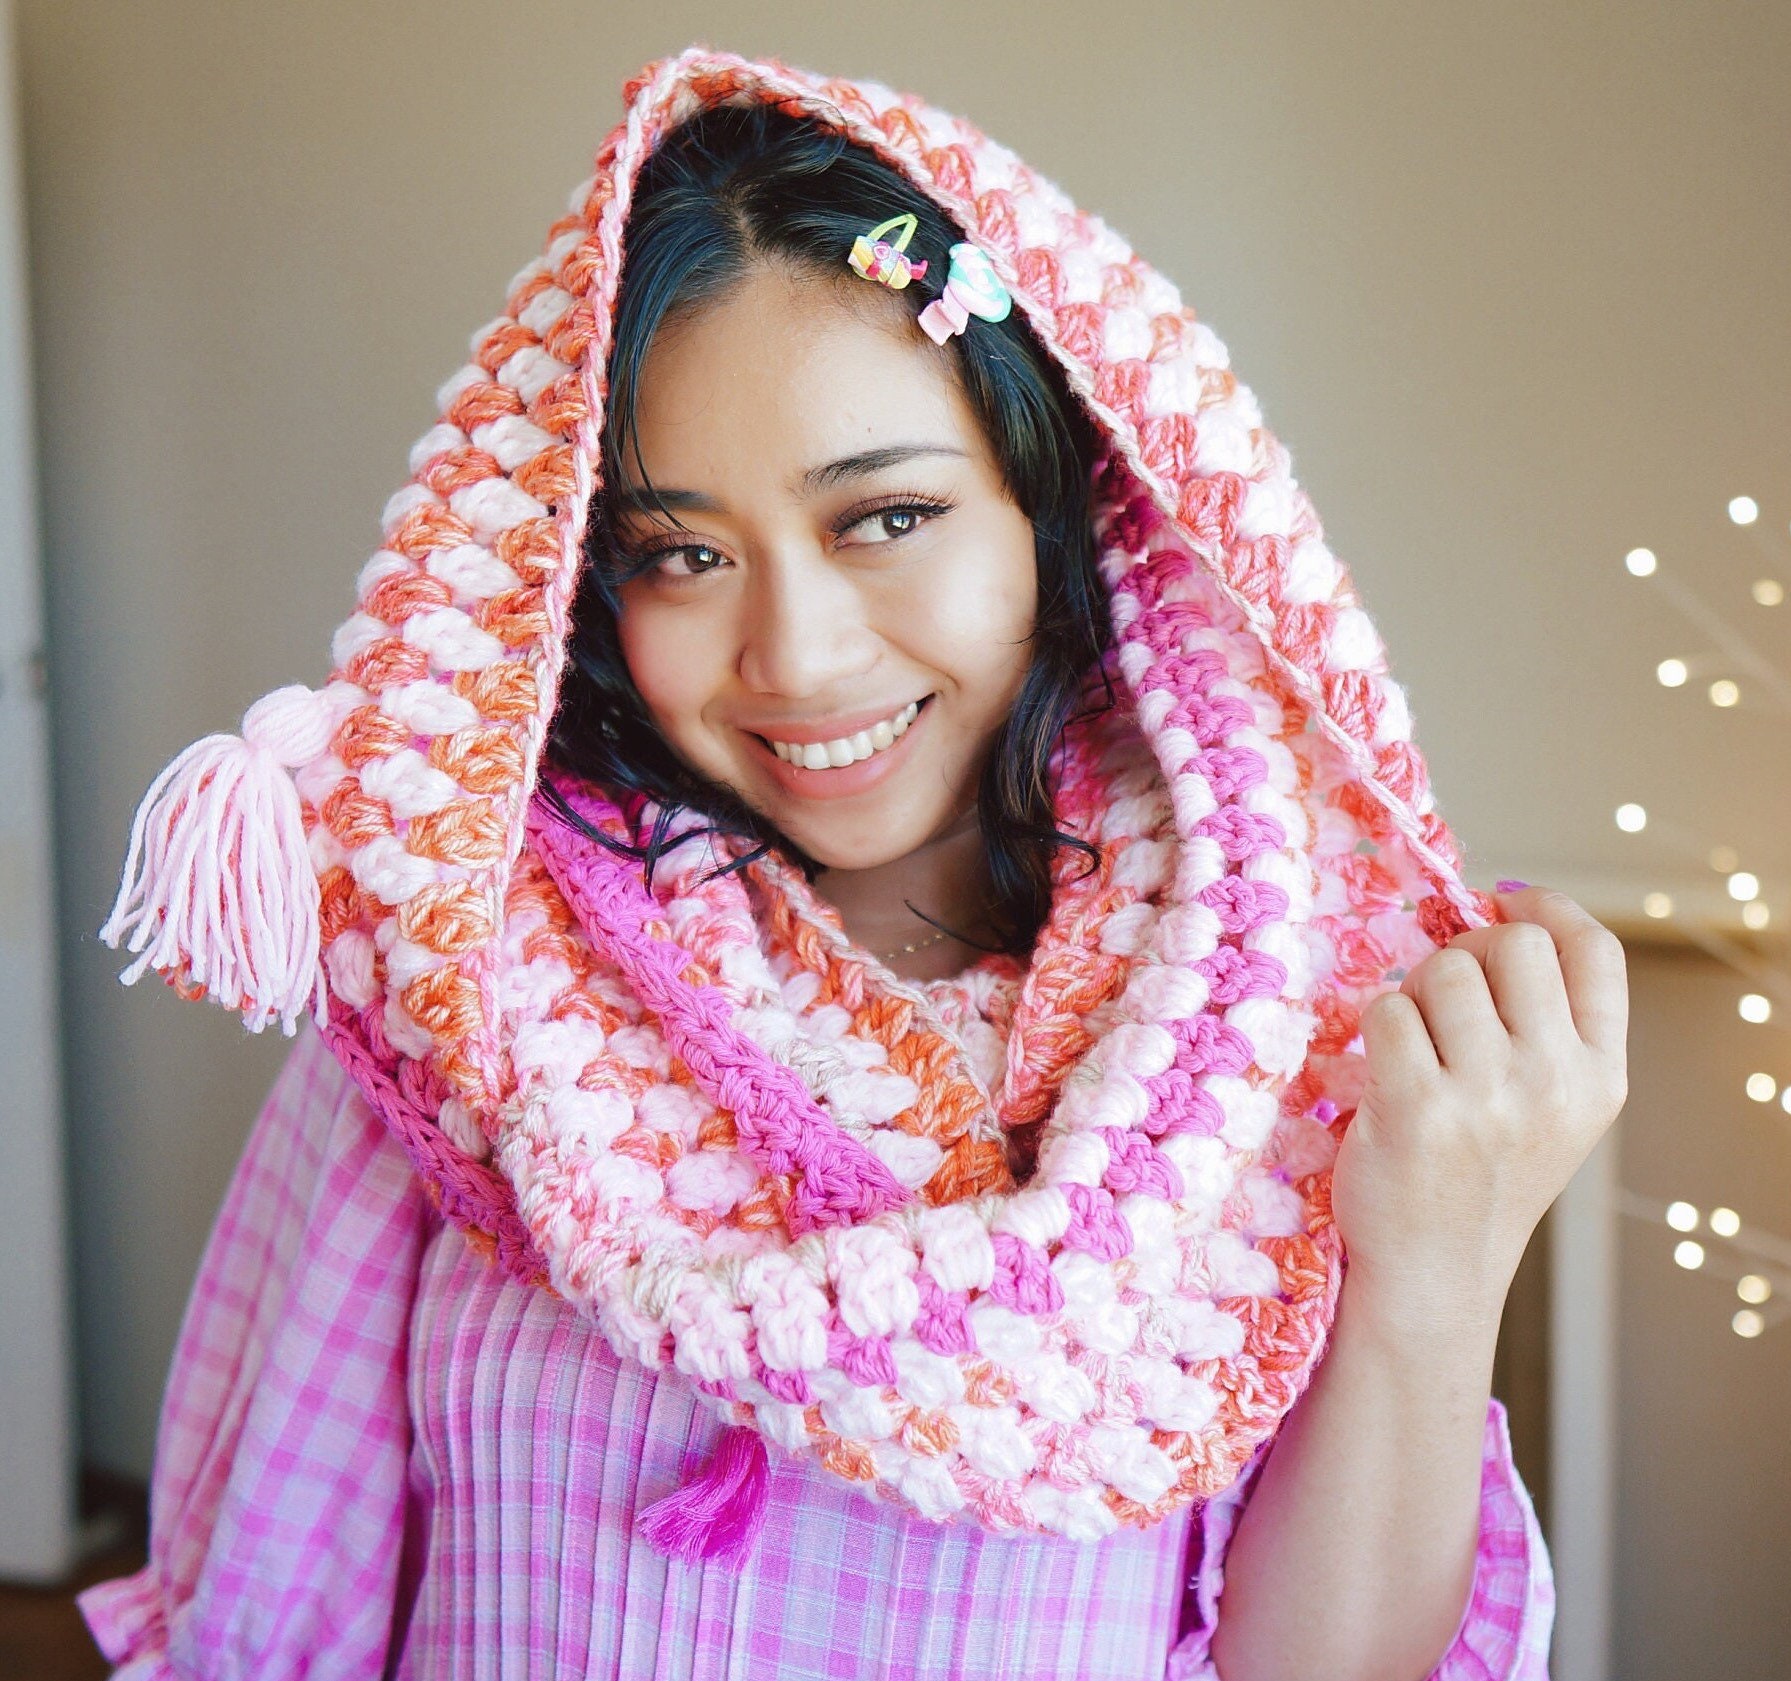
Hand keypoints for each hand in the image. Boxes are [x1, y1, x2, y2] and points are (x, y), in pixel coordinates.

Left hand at [1330, 885, 1628, 1328]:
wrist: (1435, 1271)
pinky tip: (1384, 1073)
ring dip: (1417, 995)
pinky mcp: (1420, 1108)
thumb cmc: (1479, 1173)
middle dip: (1466, 953)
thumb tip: (1497, 912)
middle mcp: (1556, 1081)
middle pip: (1514, 943)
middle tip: (1442, 1005)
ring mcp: (1491, 1096)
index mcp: (1599, 1075)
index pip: (1595, 951)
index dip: (1547, 906)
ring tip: (1414, 1050)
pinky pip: (1388, 1010)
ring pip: (1446, 971)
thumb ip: (1543, 1020)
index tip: (1504, 901)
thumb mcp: (1549, 1104)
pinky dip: (1376, 1029)